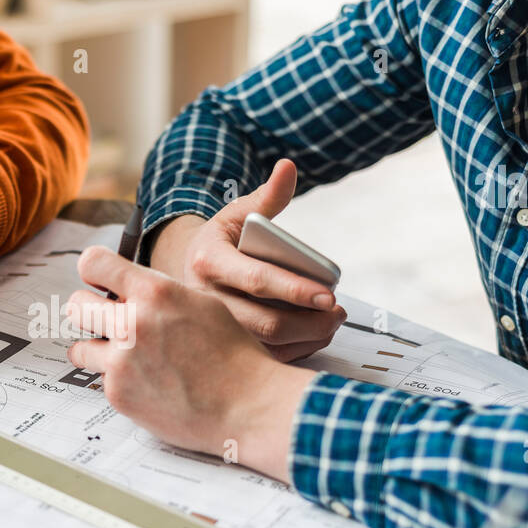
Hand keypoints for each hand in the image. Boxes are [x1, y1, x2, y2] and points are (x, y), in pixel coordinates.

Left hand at [65, 247, 312, 480]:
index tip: (98, 281)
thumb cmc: (233, 354)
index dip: (93, 271)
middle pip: (76, 305)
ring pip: (78, 348)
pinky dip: (119, 381)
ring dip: (96, 350)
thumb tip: (126, 288)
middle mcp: (132, 323)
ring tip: (123, 356)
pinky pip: (101, 380)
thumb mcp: (201, 304)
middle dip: (89, 311)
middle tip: (105, 321)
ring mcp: (122, 362)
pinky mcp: (119, 394)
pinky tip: (147, 383)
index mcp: (155, 292)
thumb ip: (159, 294)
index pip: (93, 263)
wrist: (248, 404)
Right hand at [148, 159, 345, 361]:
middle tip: (337, 311)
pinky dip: (297, 351)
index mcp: (209, 261)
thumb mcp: (237, 214)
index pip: (257, 279)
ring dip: (308, 338)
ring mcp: (213, 331)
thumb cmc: (222, 241)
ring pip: (267, 346)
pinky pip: (266, 358)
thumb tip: (288, 168)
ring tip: (332, 321)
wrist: (190, 270)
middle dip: (310, 322)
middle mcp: (206, 301)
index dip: (296, 290)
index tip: (330, 294)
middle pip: (265, 323)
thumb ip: (266, 197)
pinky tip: (315, 336)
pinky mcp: (224, 348)